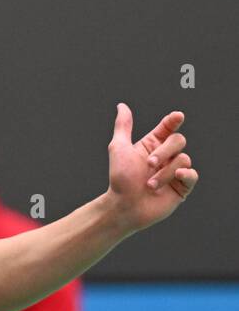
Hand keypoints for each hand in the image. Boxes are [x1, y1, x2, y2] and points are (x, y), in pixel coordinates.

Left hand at [105, 103, 197, 233]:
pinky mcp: (182, 187)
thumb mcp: (119, 148)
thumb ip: (124, 126)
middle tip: (149, 164)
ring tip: (150, 184)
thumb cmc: (120, 178)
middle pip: (178, 140)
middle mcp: (165, 156)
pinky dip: (184, 175)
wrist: (125, 204)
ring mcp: (174, 171)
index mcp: (151, 145)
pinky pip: (192, 175)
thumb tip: (122, 106)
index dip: (173, 120)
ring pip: (183, 159)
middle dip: (164, 151)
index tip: (177, 116)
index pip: (167, 128)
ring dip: (165, 171)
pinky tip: (175, 178)